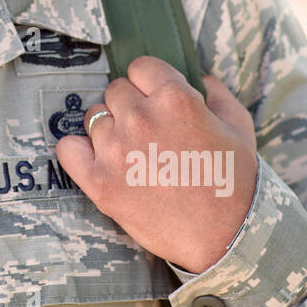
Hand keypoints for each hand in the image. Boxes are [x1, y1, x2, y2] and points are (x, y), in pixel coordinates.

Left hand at [54, 55, 258, 273]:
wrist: (225, 239)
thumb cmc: (235, 183)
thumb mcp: (239, 128)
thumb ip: (218, 94)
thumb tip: (201, 77)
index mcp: (175, 99)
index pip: (141, 67)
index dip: (149, 83)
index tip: (155, 100)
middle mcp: (141, 119)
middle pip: (115, 91)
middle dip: (130, 106)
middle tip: (148, 132)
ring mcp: (116, 150)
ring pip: (94, 117)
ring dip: (110, 130)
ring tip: (132, 153)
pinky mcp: (99, 182)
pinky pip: (67, 149)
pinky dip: (78, 151)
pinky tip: (97, 160)